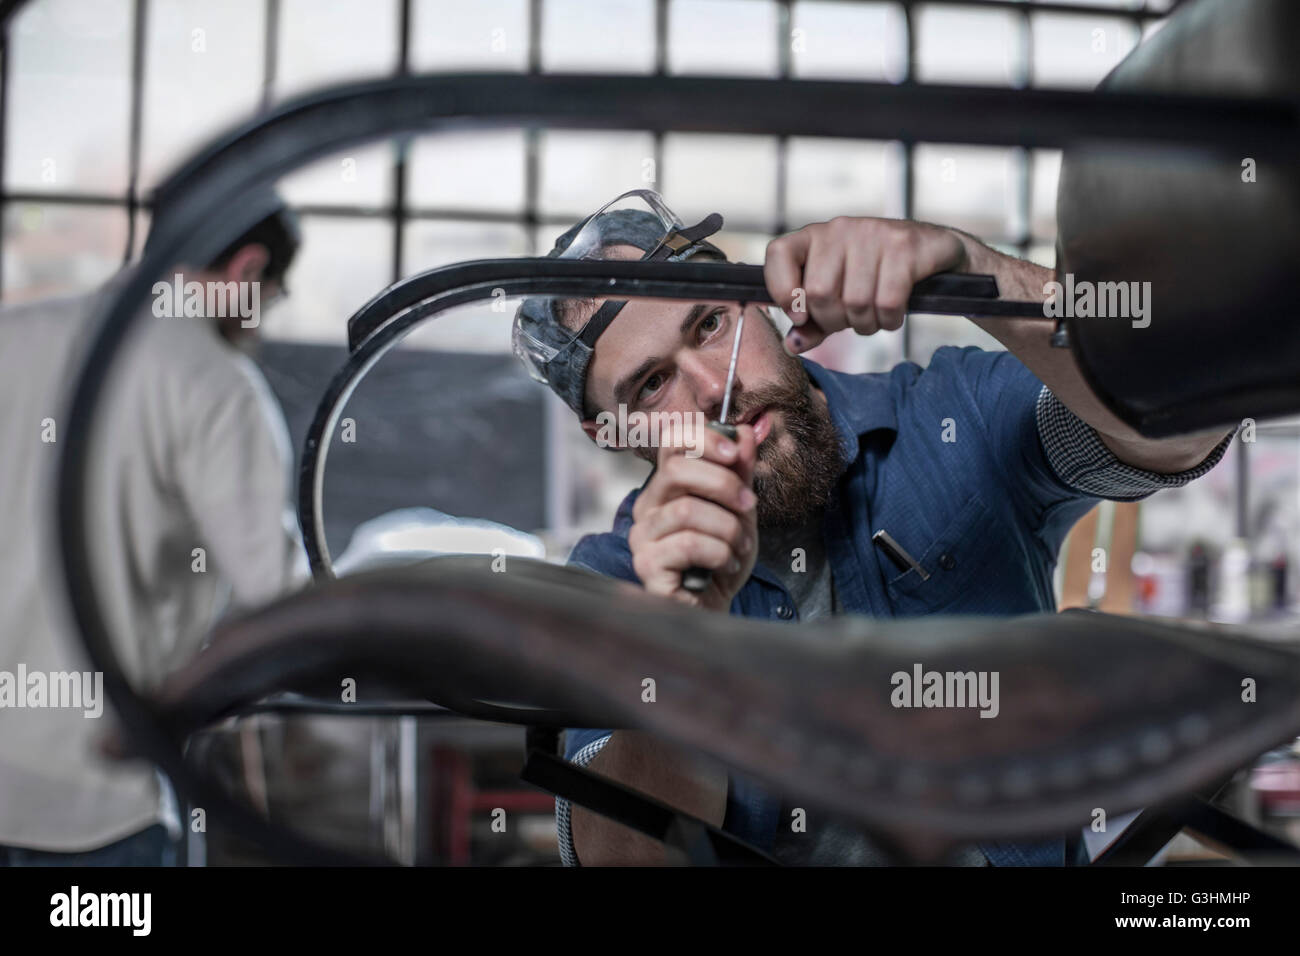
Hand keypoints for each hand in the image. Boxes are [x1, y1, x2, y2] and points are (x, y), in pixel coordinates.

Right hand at [628, 421, 758, 610]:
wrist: (716, 609)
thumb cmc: (722, 561)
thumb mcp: (740, 511)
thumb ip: (740, 473)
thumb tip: (745, 431)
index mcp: (666, 488)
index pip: (672, 442)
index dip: (705, 439)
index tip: (736, 453)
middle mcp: (647, 508)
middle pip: (676, 470)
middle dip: (723, 484)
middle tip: (748, 504)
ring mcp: (643, 537)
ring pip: (687, 511)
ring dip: (728, 528)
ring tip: (739, 547)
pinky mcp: (647, 565)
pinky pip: (688, 544)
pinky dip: (719, 553)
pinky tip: (725, 565)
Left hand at [764, 217, 968, 351]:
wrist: (934, 252)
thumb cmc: (876, 277)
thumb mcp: (838, 299)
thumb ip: (812, 324)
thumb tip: (792, 345)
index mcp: (814, 236)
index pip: (778, 253)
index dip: (782, 291)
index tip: (800, 317)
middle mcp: (840, 228)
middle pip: (819, 292)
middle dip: (834, 321)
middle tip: (850, 320)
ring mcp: (872, 233)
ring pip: (855, 302)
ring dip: (865, 325)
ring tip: (874, 317)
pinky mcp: (904, 246)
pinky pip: (887, 302)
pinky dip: (889, 320)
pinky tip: (893, 315)